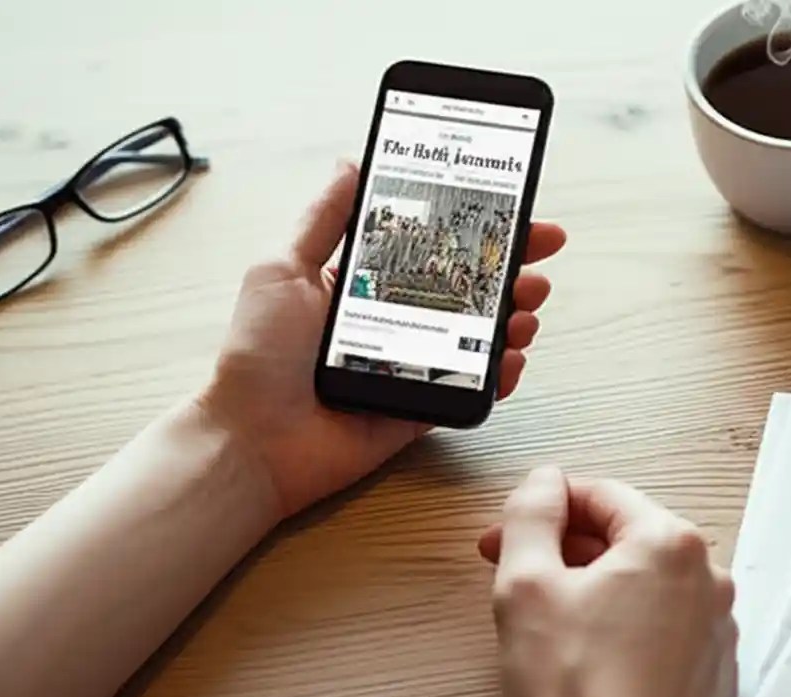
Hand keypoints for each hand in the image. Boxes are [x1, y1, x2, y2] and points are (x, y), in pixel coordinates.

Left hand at [199, 163, 565, 516]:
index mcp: (364, 284)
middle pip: (467, 289)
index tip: (513, 210)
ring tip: (526, 308)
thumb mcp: (283, 269)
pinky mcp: (420, 407)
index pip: (432, 247)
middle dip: (510, 271)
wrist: (252, 440)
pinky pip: (470, 388)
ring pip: (478, 337)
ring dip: (513, 318)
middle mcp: (393, 321)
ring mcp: (411, 366)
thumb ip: (323, 219)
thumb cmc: (258, 356)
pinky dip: (499, 375)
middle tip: (539, 258)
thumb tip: (350, 162)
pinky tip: (510, 358)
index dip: (473, 229)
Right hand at [477, 468, 736, 696]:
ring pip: (643, 584)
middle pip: (624, 538)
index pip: (600, 494)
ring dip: (592, 588)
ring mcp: (715, 631)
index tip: (508, 528)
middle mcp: (708, 581)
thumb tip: (543, 482)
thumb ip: (530, 514)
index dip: (543, 506)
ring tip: (548, 621)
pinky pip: (662, 628)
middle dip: (564, 549)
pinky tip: (585, 655)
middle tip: (515, 571)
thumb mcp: (526, 585)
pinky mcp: (712, 673)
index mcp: (670, 544)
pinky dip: (623, 628)